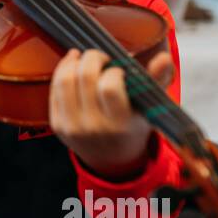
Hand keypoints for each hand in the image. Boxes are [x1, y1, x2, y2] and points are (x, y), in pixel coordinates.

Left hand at [50, 49, 174, 178]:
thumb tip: (164, 57)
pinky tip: (72, 65)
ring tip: (84, 58)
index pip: (109, 88)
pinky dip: (62, 71)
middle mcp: (94, 128)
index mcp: (120, 124)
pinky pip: (54, 90)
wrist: (111, 160)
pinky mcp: (57, 125)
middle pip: (85, 78)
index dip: (113, 71)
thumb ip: (157, 81)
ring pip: (65, 81)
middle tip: (101, 57)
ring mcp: (72, 128)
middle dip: (93, 58)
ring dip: (73, 62)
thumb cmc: (132, 126)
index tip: (118, 70)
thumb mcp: (149, 108)